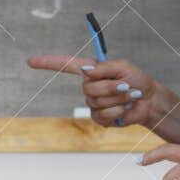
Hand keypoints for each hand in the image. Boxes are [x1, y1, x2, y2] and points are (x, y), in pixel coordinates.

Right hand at [27, 54, 162, 128]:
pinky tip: (124, 109)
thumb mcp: (123, 67)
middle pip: (88, 88)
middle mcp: (89, 86)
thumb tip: (86, 70)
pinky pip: (102, 115)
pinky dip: (117, 112)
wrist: (149, 101)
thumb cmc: (137, 80)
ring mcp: (92, 103)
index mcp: (92, 71)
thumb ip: (105, 67)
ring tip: (130, 96)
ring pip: (97, 102)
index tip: (31, 61)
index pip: (65, 66)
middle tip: (128, 86)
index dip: (48, 63)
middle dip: (111, 87)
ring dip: (118, 99)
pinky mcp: (99, 118)